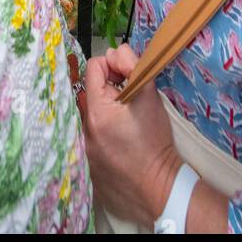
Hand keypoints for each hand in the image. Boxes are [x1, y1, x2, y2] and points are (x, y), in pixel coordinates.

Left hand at [81, 42, 181, 228]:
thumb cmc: (155, 142)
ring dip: (106, 113)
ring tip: (126, 125)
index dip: (113, 67)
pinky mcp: (87, 167)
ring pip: (91, 116)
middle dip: (109, 90)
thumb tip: (116, 52)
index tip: (128, 80)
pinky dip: (104, 136)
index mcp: (95, 110)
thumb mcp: (149, 96)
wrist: (160, 189)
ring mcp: (83, 150)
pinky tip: (121, 145)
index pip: (93, 67)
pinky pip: (91, 139)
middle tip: (129, 102)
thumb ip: (132, 66)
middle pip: (91, 92)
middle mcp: (82, 130)